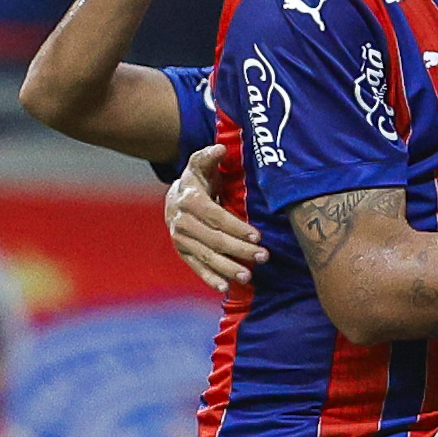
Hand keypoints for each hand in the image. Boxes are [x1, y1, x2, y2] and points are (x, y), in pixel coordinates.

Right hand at [165, 144, 267, 290]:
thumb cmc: (197, 180)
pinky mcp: (182, 252)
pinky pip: (195, 267)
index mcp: (189, 200)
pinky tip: (225, 287)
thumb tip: (220, 148)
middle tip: (263, 256)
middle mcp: (182, 222)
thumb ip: (209, 156)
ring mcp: (181, 239)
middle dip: (239, 250)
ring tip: (249, 276)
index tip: (257, 237)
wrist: (174, 198)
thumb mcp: (200, 164)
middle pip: (214, 239)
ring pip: (206, 256)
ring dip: (228, 268)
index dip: (236, 228)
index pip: (215, 217)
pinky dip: (209, 278)